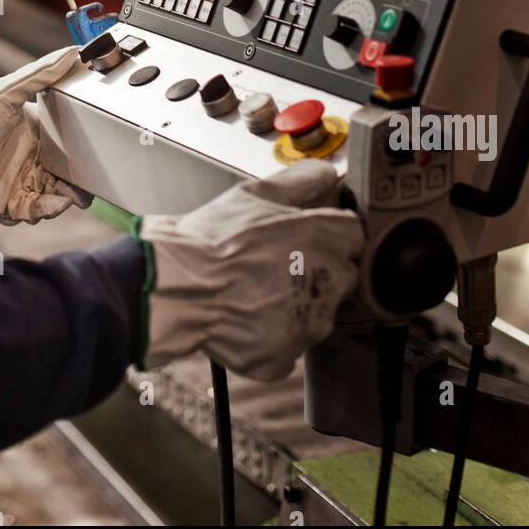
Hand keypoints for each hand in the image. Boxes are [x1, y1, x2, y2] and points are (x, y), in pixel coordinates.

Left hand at [0, 46, 91, 224]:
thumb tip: (73, 53)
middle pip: (62, 176)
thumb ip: (42, 74)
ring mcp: (14, 181)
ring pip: (50, 196)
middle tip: (87, 190)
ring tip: (67, 197)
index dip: (81, 156)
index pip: (66, 147)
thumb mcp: (9, 92)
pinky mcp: (3, 203)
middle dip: (76, 185)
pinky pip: (31, 211)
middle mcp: (25, 158)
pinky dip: (44, 210)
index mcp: (32, 133)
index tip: (96, 161)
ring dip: (62, 199)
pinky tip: (53, 204)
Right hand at [138, 162, 363, 380]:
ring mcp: (308, 324)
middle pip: (341, 276)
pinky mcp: (286, 356)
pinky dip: (274, 335)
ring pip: (318, 314)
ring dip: (298, 305)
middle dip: (318, 271)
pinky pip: (289, 346)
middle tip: (278, 265)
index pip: (354, 235)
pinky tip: (248, 316)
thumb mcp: (256, 195)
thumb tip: (327, 172)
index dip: (330, 235)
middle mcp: (326, 282)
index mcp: (324, 236)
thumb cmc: (211, 239)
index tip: (308, 239)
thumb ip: (301, 181)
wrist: (174, 286)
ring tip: (257, 291)